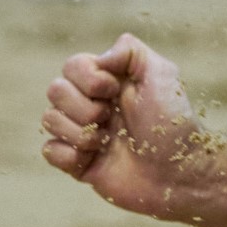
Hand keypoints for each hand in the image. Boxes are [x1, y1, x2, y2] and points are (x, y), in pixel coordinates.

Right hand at [41, 34, 205, 219]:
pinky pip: (48, 151)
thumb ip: (131, 52)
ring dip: (80, 132)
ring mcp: (82, 133)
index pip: (72, 66)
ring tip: (107, 142)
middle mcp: (91, 104)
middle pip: (55, 90)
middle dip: (84, 107)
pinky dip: (69, 155)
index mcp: (109, 81)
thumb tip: (98, 58)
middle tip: (111, 119)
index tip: (116, 91)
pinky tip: (92, 159)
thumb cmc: (174, 125)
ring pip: (49, 119)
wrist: (177, 174)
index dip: (89, 79)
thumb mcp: (162, 76)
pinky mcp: (76, 162)